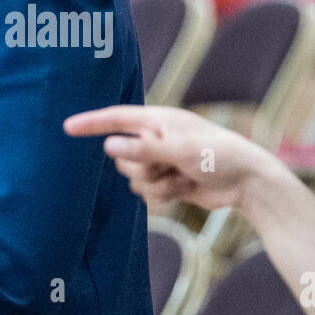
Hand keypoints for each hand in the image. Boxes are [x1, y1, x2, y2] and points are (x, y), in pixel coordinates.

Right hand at [63, 105, 276, 210]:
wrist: (247, 183)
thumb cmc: (219, 156)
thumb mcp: (181, 150)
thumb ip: (143, 149)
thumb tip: (108, 146)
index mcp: (158, 120)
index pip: (116, 119)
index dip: (91, 123)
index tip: (66, 127)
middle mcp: (155, 139)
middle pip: (122, 158)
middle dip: (143, 168)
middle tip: (171, 166)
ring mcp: (160, 161)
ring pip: (133, 179)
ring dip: (157, 184)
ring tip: (184, 177)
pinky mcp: (166, 182)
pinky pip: (147, 194)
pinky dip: (165, 195)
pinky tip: (188, 188)